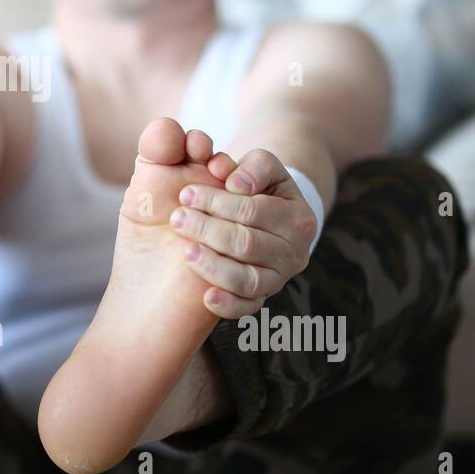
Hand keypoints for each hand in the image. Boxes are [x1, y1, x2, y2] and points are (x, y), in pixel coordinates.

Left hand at [169, 148, 317, 319]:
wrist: (264, 216)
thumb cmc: (257, 187)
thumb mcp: (262, 166)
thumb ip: (255, 166)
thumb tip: (237, 183)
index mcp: (297, 217)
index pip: (253, 211)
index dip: (217, 202)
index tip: (186, 194)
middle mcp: (294, 252)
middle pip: (247, 244)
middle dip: (208, 230)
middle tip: (177, 219)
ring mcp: (279, 278)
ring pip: (247, 279)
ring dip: (213, 266)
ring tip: (186, 251)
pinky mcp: (262, 298)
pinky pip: (247, 307)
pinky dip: (228, 305)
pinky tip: (206, 297)